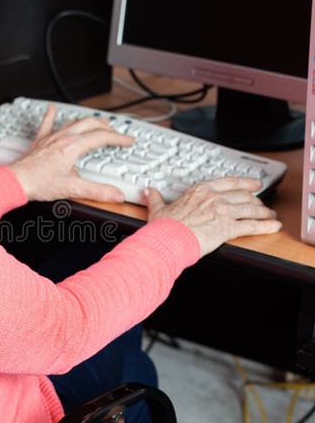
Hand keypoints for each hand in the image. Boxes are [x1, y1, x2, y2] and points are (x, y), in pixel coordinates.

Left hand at [8, 104, 133, 202]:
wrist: (16, 181)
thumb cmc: (39, 184)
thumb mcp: (73, 189)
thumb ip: (97, 192)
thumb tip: (116, 195)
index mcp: (73, 147)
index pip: (102, 137)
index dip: (118, 138)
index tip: (128, 141)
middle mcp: (63, 138)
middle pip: (90, 124)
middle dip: (106, 126)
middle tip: (116, 133)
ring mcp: (51, 138)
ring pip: (73, 122)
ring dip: (87, 121)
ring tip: (96, 123)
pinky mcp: (40, 142)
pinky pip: (46, 124)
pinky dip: (51, 116)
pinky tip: (52, 109)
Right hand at [145, 178, 281, 256]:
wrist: (168, 240)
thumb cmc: (163, 227)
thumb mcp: (158, 209)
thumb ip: (155, 199)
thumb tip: (148, 192)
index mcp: (200, 191)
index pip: (228, 182)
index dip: (244, 182)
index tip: (253, 183)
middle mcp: (215, 198)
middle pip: (243, 195)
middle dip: (256, 199)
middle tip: (262, 203)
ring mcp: (223, 212)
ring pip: (250, 208)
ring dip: (263, 212)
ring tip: (270, 215)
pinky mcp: (228, 228)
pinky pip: (252, 225)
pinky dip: (265, 225)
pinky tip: (273, 226)